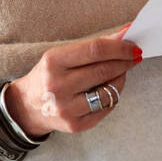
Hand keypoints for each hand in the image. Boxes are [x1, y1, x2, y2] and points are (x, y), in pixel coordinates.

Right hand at [5, 24, 141, 136]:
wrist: (27, 106)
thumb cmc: (49, 75)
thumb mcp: (61, 56)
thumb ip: (91, 48)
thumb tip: (123, 36)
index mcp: (53, 62)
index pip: (95, 50)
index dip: (119, 47)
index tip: (133, 45)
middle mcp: (58, 86)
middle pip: (104, 70)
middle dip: (124, 61)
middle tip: (134, 56)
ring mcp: (66, 108)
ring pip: (108, 91)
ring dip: (121, 78)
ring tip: (121, 72)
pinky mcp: (75, 125)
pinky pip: (106, 108)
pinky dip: (113, 96)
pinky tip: (110, 88)